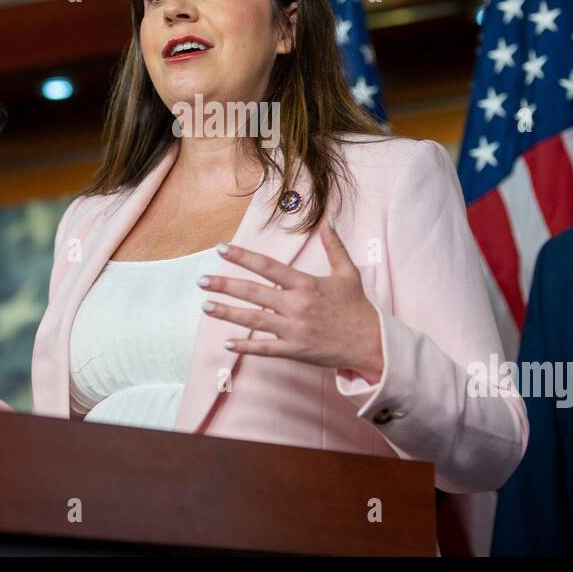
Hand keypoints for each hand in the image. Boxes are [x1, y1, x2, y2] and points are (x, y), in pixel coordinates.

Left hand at [198, 218, 383, 381]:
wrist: (371, 343)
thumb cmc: (357, 306)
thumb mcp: (347, 272)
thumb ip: (334, 246)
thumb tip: (326, 221)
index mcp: (306, 284)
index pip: (268, 267)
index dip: (243, 257)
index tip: (222, 249)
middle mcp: (297, 305)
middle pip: (253, 293)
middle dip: (224, 285)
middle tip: (201, 281)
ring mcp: (294, 329)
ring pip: (253, 320)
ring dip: (227, 313)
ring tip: (205, 306)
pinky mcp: (295, 350)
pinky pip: (265, 349)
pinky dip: (245, 347)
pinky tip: (226, 343)